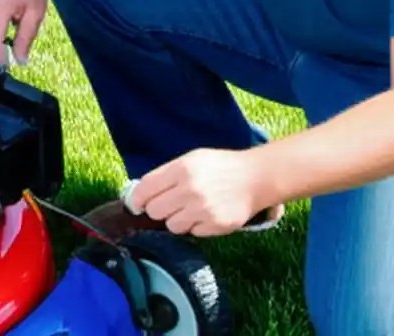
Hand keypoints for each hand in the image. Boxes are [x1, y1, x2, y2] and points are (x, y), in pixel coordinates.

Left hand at [132, 148, 272, 237]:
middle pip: (154, 211)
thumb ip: (167, 175)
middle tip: (170, 204)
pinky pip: (192, 233)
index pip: (146, 189)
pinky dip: (196, 226)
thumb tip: (141, 194)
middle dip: (159, 209)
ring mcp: (202, 210)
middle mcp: (189, 190)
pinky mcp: (215, 226)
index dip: (136, 199)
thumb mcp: (192, 159)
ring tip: (191, 209)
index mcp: (181, 170)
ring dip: (177, 220)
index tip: (136, 205)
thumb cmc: (221, 167)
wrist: (256, 178)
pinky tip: (207, 214)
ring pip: (171, 226)